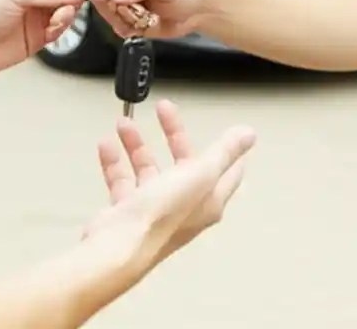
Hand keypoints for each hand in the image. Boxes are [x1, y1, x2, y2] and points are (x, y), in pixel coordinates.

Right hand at [83, 100, 255, 273]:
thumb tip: (248, 134)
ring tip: (125, 125)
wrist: (118, 245)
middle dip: (173, 133)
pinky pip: (121, 180)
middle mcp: (183, 206)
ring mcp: (154, 209)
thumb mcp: (201, 174)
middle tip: (164, 111)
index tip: (224, 133)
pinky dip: (114, 162)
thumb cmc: (161, 218)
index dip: (227, 151)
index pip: (225, 172)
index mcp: (208, 200)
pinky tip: (108, 147)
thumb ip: (224, 152)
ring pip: (149, 169)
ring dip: (137, 145)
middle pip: (183, 163)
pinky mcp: (127, 212)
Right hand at [88, 0, 208, 39]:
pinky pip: (118, 28)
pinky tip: (148, 21)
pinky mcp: (123, 18)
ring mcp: (118, 0)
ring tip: (149, 14)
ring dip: (129, 20)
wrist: (197, 9)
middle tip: (140, 9)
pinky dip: (133, 29)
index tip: (120, 0)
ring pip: (108, 16)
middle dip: (121, 9)